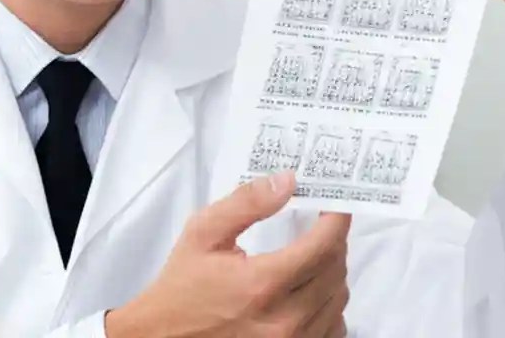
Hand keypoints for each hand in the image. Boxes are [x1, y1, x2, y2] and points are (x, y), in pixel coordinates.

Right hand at [105, 172, 350, 337]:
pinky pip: (334, 327)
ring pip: (339, 299)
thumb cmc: (182, 287)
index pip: (323, 246)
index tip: (336, 205)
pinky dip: (328, 304)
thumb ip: (246, 203)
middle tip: (319, 225)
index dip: (337, 220)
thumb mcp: (203, 233)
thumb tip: (287, 182)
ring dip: (332, 272)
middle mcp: (284, 319)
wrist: (165, 337)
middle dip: (333, 241)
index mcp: (262, 284)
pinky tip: (308, 290)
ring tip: (311, 256)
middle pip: (336, 271)